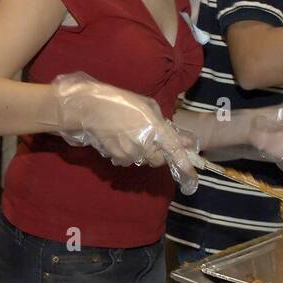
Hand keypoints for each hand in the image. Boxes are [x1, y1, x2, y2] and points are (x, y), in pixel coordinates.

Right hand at [42, 72, 198, 193]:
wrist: (90, 108)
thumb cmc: (120, 101)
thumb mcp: (147, 106)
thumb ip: (166, 125)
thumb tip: (183, 140)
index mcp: (156, 128)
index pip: (175, 151)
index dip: (185, 167)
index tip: (192, 180)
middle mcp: (145, 144)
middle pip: (158, 160)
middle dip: (158, 153)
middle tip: (152, 139)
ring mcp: (130, 153)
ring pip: (143, 160)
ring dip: (142, 152)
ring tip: (132, 136)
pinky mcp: (117, 157)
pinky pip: (128, 160)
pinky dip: (128, 154)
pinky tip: (120, 141)